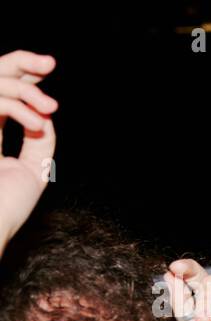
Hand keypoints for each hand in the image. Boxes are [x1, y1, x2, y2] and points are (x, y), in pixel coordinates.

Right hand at [0, 50, 57, 252]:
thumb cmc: (7, 208)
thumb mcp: (32, 170)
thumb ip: (39, 141)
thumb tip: (46, 113)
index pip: (2, 93)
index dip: (23, 76)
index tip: (46, 67)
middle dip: (20, 63)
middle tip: (48, 63)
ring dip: (24, 90)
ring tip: (49, 106)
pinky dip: (16, 108)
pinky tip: (37, 121)